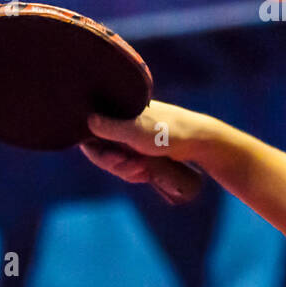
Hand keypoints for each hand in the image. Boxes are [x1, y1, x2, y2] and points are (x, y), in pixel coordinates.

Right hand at [80, 100, 202, 184]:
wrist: (198, 141)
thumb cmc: (168, 132)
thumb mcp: (136, 131)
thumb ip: (110, 127)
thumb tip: (87, 119)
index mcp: (118, 112)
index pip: (91, 134)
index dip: (98, 153)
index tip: (115, 159)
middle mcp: (122, 122)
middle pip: (103, 152)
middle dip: (116, 165)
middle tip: (134, 167)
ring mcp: (131, 137)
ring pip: (116, 162)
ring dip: (127, 171)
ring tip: (144, 170)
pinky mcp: (140, 149)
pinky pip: (128, 166)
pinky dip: (135, 173)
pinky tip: (146, 174)